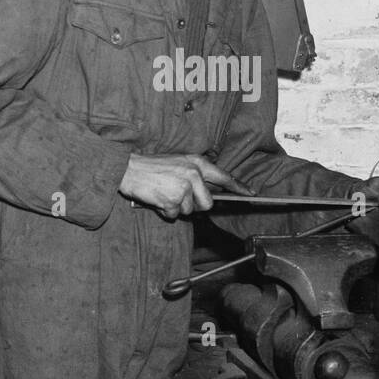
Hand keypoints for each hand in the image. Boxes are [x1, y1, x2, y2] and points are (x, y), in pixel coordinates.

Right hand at [119, 154, 253, 220]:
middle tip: (177, 197)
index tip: (251, 194)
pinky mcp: (172, 200)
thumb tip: (206, 195)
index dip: (239, 187)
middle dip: (194, 205)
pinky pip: (174, 215)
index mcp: (197, 163)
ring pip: (189, 211)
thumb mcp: (176, 163)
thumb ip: (194, 175)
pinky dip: (164, 211)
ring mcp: (184, 188)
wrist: (127, 168)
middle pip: (207, 203)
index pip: (224, 177)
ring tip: (162, 193)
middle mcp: (194, 174)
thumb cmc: (150, 167)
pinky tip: (156, 199)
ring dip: (175, 207)